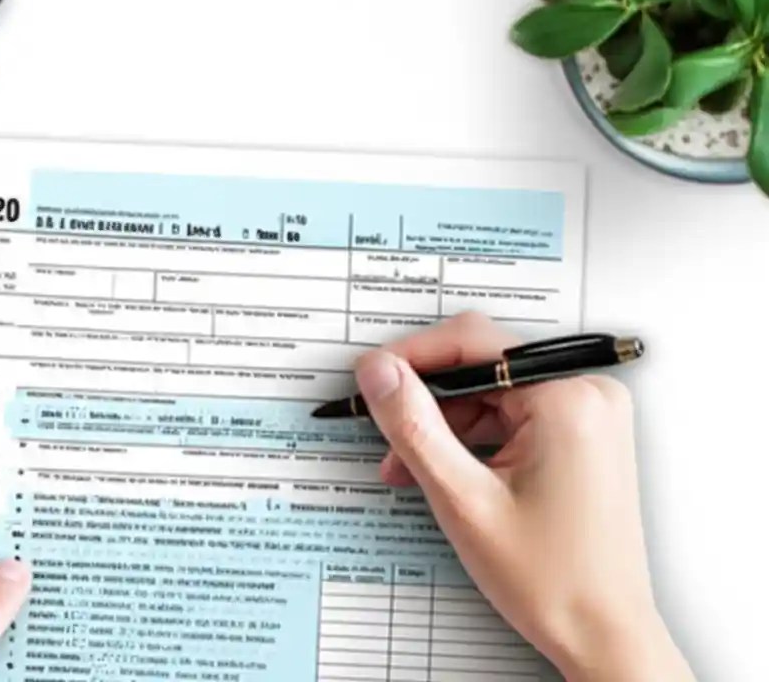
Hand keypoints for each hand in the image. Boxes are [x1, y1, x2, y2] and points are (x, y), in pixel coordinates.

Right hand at [356, 313, 692, 681]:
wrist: (602, 632)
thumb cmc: (553, 579)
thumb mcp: (463, 498)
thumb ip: (414, 426)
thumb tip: (380, 372)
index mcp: (569, 399)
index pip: (473, 342)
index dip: (411, 356)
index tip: (372, 378)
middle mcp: (588, 395)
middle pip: (481, 367)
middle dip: (426, 403)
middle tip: (385, 434)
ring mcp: (589, 414)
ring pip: (491, 393)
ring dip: (443, 425)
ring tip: (409, 468)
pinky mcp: (581, 434)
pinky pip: (512, 415)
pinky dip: (472, 439)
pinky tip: (443, 470)